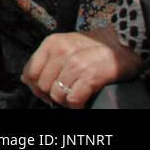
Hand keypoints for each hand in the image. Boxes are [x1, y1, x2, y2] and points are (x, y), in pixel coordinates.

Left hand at [22, 26, 144, 108]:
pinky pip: (73, 99)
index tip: (44, 92)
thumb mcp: (65, 45)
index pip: (30, 71)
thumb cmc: (94, 47)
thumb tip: (25, 78)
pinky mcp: (91, 76)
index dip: (35, 87)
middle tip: (63, 96)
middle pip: (43, 85)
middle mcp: (62, 51)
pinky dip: (77, 105)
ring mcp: (76, 63)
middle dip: (51, 95)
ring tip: (75, 98)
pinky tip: (83, 102)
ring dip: (66, 102)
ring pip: (57, 94)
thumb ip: (46, 59)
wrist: (124, 43)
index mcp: (52, 43)